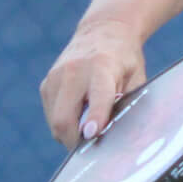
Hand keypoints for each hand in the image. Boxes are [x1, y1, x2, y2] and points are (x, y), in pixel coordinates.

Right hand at [40, 20, 147, 148]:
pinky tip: (80, 119)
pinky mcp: (46, 85)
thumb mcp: (136, 77)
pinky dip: (64, 125)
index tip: (91, 134)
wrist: (103, 30)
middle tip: (92, 151)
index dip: (95, 117)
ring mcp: (55, 77)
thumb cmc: (125, 60)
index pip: (97, 95)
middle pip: (65, 118)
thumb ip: (128, 103)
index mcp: (102, 65)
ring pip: (55, 122)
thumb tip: (122, 135)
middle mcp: (73, 70)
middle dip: (76, 142)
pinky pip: (52, 116)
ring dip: (70, 135)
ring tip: (89, 132)